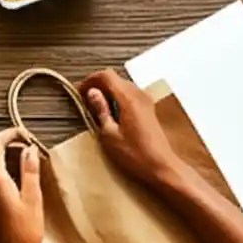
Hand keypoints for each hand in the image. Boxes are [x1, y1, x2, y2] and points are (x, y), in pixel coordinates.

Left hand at [0, 129, 43, 242]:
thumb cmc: (23, 233)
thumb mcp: (33, 198)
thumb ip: (30, 170)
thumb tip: (29, 150)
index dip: (9, 134)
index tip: (22, 133)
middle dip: (7, 146)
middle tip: (26, 148)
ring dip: (3, 160)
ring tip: (23, 164)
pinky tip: (13, 181)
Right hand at [78, 69, 184, 185]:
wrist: (162, 167)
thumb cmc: (134, 155)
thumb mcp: (110, 135)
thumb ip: (101, 110)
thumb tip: (92, 93)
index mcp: (129, 98)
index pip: (107, 75)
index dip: (90, 79)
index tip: (79, 91)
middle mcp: (139, 95)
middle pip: (115, 78)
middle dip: (98, 84)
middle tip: (85, 98)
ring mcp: (146, 101)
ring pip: (123, 85)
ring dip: (108, 90)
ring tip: (96, 105)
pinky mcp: (149, 109)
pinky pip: (130, 94)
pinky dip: (118, 96)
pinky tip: (111, 111)